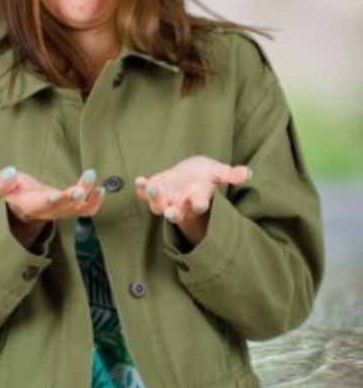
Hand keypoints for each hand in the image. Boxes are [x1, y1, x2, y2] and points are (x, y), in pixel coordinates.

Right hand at [0, 167, 104, 248]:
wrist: (24, 208)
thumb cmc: (15, 193)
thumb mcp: (2, 187)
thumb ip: (3, 181)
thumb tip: (10, 171)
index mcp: (32, 204)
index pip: (41, 204)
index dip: (50, 200)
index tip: (54, 195)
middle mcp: (50, 210)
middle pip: (65, 206)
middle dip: (75, 195)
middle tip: (87, 177)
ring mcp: (62, 211)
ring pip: (79, 208)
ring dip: (89, 195)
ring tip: (91, 176)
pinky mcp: (71, 209)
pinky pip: (87, 210)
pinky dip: (95, 202)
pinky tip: (99, 189)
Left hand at [134, 156, 251, 247]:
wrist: (190, 174)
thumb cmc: (207, 176)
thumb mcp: (219, 173)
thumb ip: (232, 174)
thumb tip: (248, 173)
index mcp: (198, 200)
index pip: (199, 206)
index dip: (200, 205)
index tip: (200, 205)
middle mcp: (181, 204)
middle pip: (176, 214)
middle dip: (173, 214)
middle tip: (171, 213)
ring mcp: (165, 199)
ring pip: (157, 205)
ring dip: (154, 198)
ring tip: (153, 187)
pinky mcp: (154, 190)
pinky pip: (143, 193)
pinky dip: (140, 188)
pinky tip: (139, 180)